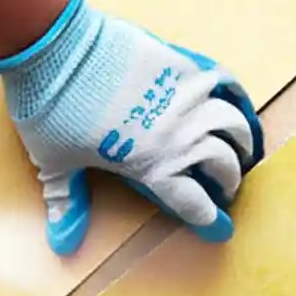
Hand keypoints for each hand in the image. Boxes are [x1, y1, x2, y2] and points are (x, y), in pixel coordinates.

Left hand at [0, 0, 262, 254]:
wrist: (56, 50)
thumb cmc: (51, 111)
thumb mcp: (55, 164)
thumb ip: (68, 203)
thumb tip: (63, 245)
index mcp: (150, 166)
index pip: (192, 201)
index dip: (209, 219)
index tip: (220, 229)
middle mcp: (178, 134)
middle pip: (221, 164)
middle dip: (227, 181)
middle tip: (225, 189)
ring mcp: (183, 95)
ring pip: (231, 122)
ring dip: (241, 141)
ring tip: (243, 151)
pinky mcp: (181, 62)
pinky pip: (222, 80)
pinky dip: (236, 94)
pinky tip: (239, 103)